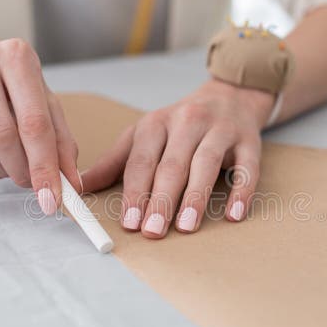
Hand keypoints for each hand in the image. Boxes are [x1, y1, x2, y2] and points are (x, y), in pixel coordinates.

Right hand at [0, 38, 79, 214]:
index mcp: (15, 56)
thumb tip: (70, 183)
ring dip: (1, 171)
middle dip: (22, 171)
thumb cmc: (10, 88)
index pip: (33, 122)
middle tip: (33, 183)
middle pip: (2, 137)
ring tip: (12, 164)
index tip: (54, 197)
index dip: (44, 165)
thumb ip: (61, 142)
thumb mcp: (44, 103)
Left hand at [82, 79, 274, 237]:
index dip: (135, 193)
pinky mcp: (249, 140)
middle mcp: (187, 122)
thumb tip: (78, 188)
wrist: (229, 96)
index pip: (142, 161)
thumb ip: (114, 164)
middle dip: (161, 200)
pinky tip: (233, 214)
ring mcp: (220, 130)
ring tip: (186, 227)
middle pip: (172, 165)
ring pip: (206, 164)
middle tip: (153, 231)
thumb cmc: (180, 125)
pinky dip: (241, 192)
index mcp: (156, 123)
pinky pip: (247, 168)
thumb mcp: (143, 136)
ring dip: (195, 197)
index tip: (130, 223)